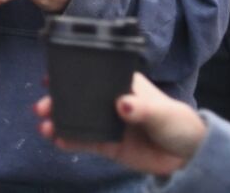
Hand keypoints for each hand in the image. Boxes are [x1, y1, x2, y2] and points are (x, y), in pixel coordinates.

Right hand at [35, 73, 206, 175]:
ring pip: (78, 119)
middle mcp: (111, 100)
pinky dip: (70, 141)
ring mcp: (108, 122)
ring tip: (44, 126)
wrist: (187, 156)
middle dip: (59, 99)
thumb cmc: (177, 123)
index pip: (94, 74)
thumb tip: (122, 105)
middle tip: (42, 106)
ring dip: (59, 120)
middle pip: (80, 97)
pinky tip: (57, 140)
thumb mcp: (162, 112)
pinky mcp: (108, 144)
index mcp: (123, 84)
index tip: (50, 75)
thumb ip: (143, 109)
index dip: (71, 73)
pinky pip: (85, 141)